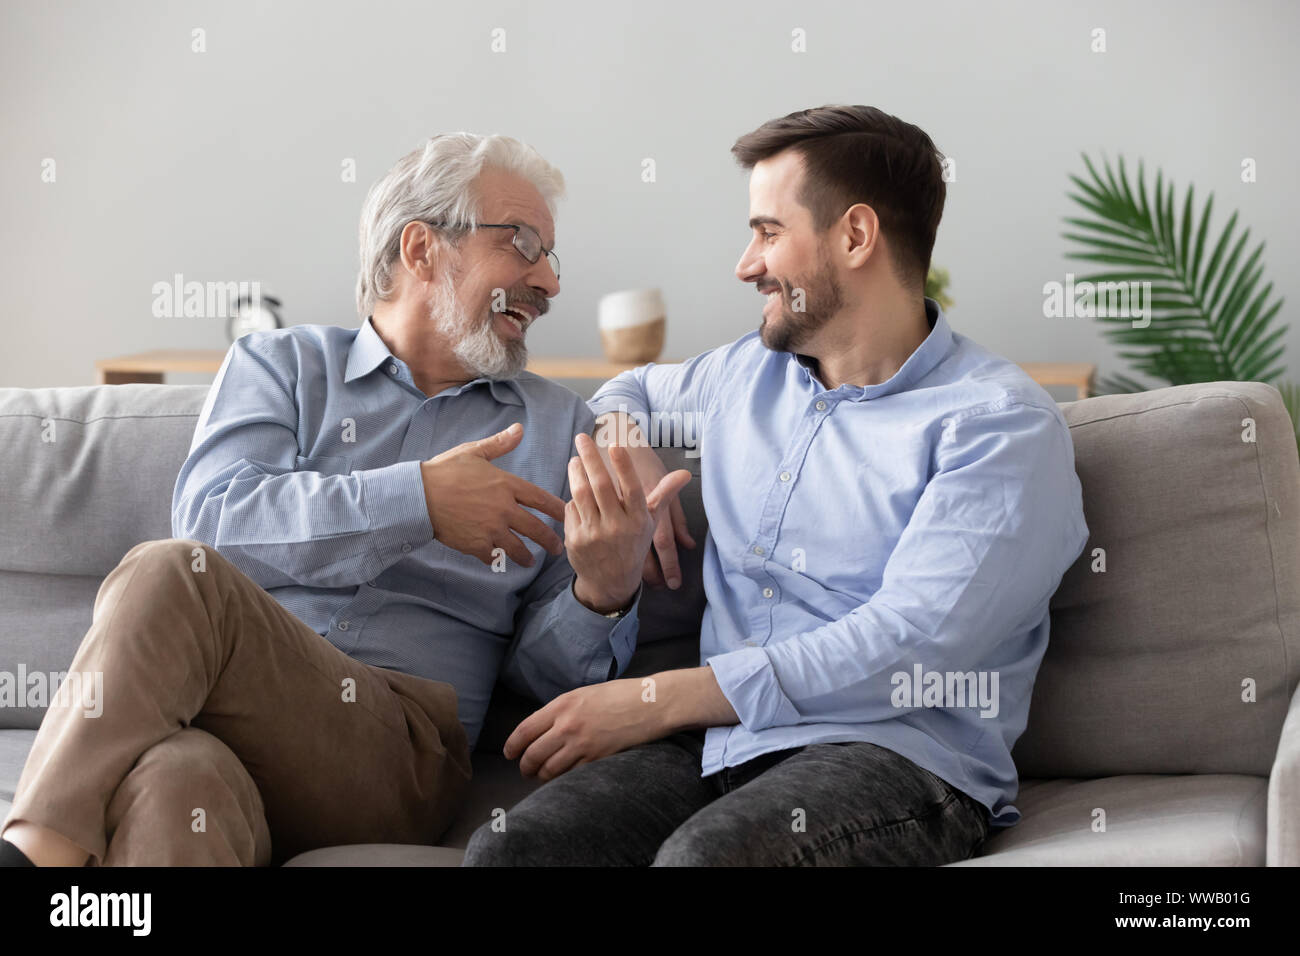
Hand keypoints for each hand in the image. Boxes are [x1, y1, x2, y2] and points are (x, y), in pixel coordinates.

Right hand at [419, 422, 565, 566]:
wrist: (418, 495)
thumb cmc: (445, 471)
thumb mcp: (474, 452)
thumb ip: (500, 443)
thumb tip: (519, 429)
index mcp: (506, 485)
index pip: (541, 499)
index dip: (558, 509)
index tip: (568, 516)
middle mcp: (504, 509)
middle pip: (536, 529)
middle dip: (550, 541)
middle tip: (559, 548)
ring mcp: (491, 529)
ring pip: (518, 548)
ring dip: (527, 556)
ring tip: (532, 561)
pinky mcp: (476, 545)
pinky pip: (493, 556)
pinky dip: (498, 559)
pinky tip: (501, 561)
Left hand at [505, 678, 666, 779]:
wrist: (650, 704)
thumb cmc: (619, 695)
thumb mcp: (584, 694)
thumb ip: (562, 710)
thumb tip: (544, 728)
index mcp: (562, 705)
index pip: (525, 730)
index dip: (512, 746)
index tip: (509, 753)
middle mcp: (567, 726)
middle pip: (532, 755)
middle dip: (525, 766)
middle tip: (525, 770)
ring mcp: (582, 745)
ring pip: (549, 770)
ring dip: (542, 776)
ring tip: (542, 776)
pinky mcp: (597, 759)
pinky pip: (571, 775)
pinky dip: (563, 779)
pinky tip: (564, 777)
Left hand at [566, 432, 691, 612]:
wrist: (612, 583)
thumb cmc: (633, 545)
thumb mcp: (650, 522)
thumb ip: (663, 495)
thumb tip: (685, 474)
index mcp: (638, 520)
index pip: (631, 489)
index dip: (623, 467)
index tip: (615, 445)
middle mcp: (617, 527)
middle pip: (601, 486)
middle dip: (591, 459)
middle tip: (582, 438)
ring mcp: (595, 534)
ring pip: (582, 494)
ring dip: (576, 473)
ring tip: (575, 458)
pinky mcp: (577, 539)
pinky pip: (571, 509)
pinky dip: (572, 497)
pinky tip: (574, 487)